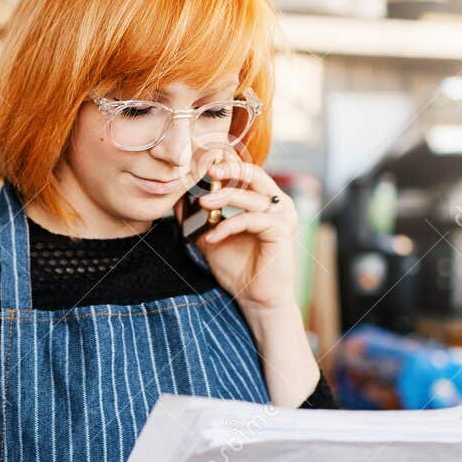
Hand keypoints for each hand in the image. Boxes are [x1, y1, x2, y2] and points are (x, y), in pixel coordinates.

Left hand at [190, 156, 299, 313]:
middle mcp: (276, 204)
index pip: (246, 173)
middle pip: (254, 174)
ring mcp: (282, 216)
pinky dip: (228, 226)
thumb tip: (179, 200)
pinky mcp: (281, 231)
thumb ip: (199, 219)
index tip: (202, 161)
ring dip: (223, 197)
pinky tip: (212, 237)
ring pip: (250, 196)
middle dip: (229, 169)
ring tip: (202, 205)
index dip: (226, 164)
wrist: (256, 300)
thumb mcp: (211, 239)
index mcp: (263, 201)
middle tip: (207, 169)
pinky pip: (251, 219)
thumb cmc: (239, 270)